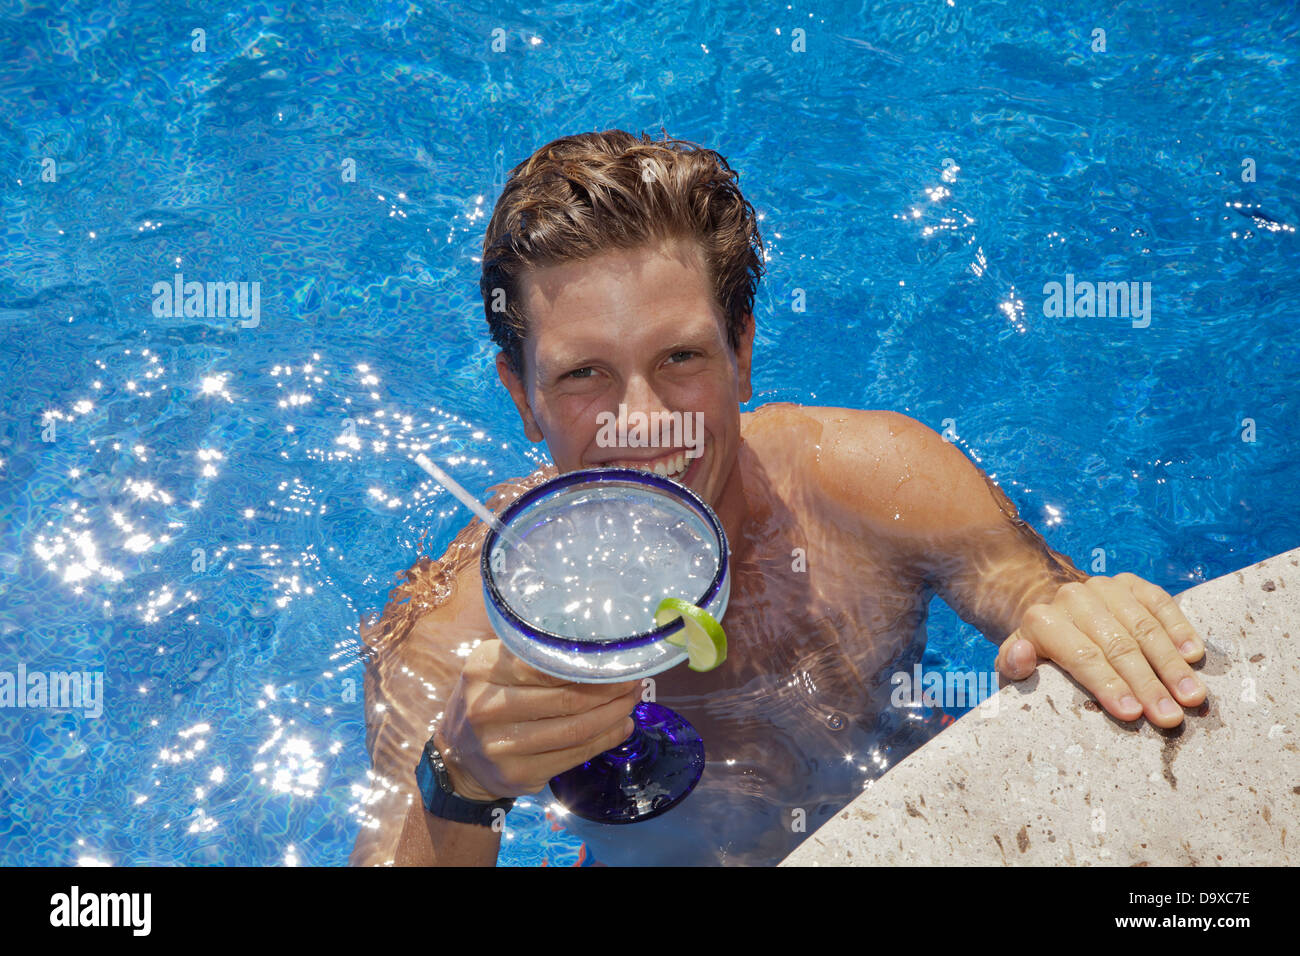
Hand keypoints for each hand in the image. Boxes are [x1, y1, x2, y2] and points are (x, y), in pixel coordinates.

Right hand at [435, 639, 642, 800]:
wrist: (457, 756)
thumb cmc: (486, 699)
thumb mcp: (493, 666)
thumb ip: (529, 654)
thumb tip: (590, 645)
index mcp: (483, 671)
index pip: (546, 665)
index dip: (588, 663)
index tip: (617, 659)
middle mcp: (488, 709)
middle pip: (567, 699)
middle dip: (610, 689)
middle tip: (633, 680)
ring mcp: (502, 747)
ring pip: (576, 730)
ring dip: (613, 715)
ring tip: (631, 701)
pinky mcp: (520, 774)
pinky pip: (575, 755)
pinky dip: (605, 740)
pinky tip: (621, 727)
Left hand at [995, 573, 1206, 726]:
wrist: (1053, 612)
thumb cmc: (1039, 653)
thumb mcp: (1014, 664)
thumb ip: (1012, 665)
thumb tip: (1023, 655)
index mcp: (1043, 620)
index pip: (1082, 656)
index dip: (1108, 685)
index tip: (1133, 714)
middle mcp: (1075, 597)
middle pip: (1118, 645)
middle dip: (1147, 684)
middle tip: (1170, 717)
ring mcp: (1105, 587)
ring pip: (1144, 626)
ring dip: (1171, 664)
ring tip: (1192, 696)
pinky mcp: (1132, 583)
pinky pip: (1161, 602)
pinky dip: (1179, 628)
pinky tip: (1194, 655)